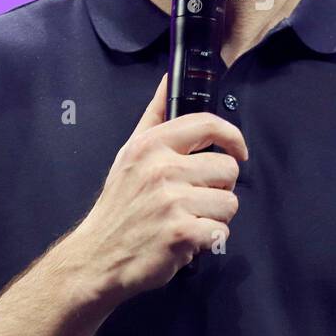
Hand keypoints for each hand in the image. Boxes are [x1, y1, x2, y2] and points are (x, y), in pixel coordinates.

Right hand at [67, 73, 247, 300]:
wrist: (97, 257)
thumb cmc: (118, 205)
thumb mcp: (129, 154)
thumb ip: (155, 116)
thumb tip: (169, 78)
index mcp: (152, 145)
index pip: (208, 124)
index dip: (233, 136)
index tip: (239, 151)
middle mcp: (162, 168)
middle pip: (228, 168)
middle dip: (219, 188)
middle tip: (196, 200)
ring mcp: (172, 201)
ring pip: (230, 202)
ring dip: (215, 217)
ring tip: (189, 221)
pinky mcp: (181, 233)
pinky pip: (221, 232)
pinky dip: (208, 241)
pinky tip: (187, 241)